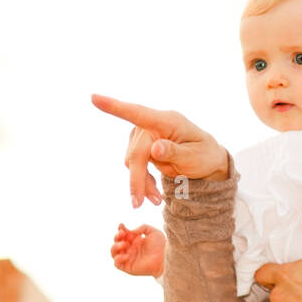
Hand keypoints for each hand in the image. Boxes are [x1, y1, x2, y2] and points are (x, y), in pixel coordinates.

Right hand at [91, 93, 230, 207]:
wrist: (207, 161)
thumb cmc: (204, 155)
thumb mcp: (195, 157)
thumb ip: (175, 153)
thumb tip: (155, 148)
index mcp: (168, 121)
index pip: (138, 113)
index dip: (115, 107)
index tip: (94, 98)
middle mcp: (153, 124)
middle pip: (136, 153)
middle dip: (137, 179)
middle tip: (138, 204)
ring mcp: (145, 134)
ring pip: (132, 161)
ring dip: (141, 182)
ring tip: (157, 199)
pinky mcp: (141, 145)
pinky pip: (135, 165)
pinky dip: (141, 180)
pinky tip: (152, 193)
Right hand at [111, 223, 165, 276]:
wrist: (165, 257)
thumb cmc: (161, 245)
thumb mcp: (153, 231)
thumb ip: (142, 227)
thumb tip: (131, 231)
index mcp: (136, 241)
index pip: (123, 235)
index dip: (121, 229)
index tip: (122, 225)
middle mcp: (131, 249)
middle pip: (117, 242)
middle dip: (117, 236)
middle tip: (123, 234)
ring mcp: (129, 258)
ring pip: (114, 253)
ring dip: (115, 247)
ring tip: (124, 244)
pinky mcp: (129, 267)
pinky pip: (117, 264)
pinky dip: (118, 258)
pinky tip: (126, 254)